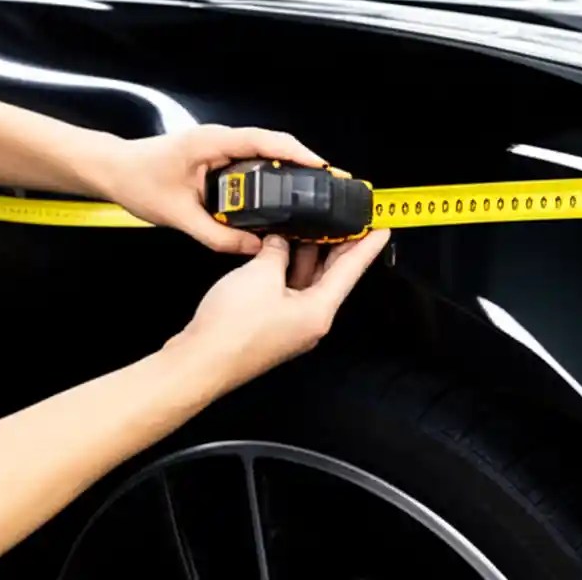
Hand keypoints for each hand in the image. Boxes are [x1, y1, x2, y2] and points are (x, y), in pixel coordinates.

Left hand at [101, 124, 327, 253]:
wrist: (113, 170)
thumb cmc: (138, 181)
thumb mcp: (178, 216)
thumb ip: (218, 236)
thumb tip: (254, 248)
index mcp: (212, 143)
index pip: (265, 141)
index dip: (297, 153)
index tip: (322, 168)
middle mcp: (221, 140)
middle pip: (273, 145)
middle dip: (303, 164)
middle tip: (329, 187)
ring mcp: (221, 147)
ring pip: (265, 154)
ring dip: (290, 170)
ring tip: (314, 193)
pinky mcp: (219, 158)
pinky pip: (253, 164)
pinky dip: (272, 177)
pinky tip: (283, 197)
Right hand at [164, 229, 390, 392]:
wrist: (200, 361)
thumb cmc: (232, 328)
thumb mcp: (260, 275)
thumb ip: (277, 252)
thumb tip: (280, 243)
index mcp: (319, 310)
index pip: (351, 271)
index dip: (367, 247)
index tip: (382, 230)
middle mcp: (311, 320)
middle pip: (332, 276)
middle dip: (339, 247)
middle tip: (349, 220)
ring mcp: (291, 324)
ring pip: (308, 282)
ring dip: (309, 255)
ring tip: (312, 226)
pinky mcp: (271, 325)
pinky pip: (289, 290)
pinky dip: (288, 268)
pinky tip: (279, 250)